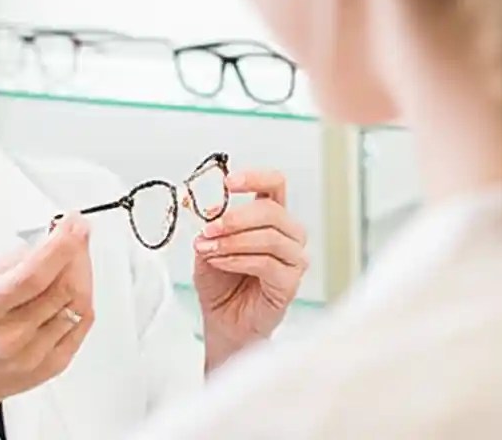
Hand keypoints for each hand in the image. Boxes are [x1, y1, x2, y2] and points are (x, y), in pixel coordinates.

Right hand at [0, 215, 94, 439]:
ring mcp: (36, 354)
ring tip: (74, 258)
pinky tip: (74, 287)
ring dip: (83, 273)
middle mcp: (12, 336)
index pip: (34, 275)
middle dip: (77, 252)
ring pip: (79, 303)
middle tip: (77, 234)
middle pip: (63, 287)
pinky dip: (84, 298)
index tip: (75, 224)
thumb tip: (48, 243)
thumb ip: (10, 262)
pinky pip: (83, 324)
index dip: (62, 246)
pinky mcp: (53, 365)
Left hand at [192, 170, 307, 371]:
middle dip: (235, 217)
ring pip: (269, 236)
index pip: (274, 184)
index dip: (254, 178)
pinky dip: (238, 259)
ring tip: (210, 248)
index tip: (229, 182)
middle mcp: (288, 235)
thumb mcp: (208, 247)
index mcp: (272, 218)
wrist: (224, 323)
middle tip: (210, 227)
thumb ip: (211, 227)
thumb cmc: (222, 285)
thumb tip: (209, 209)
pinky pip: (266, 263)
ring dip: (233, 241)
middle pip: (271, 210)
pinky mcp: (290, 282)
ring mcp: (294, 259)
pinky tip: (221, 262)